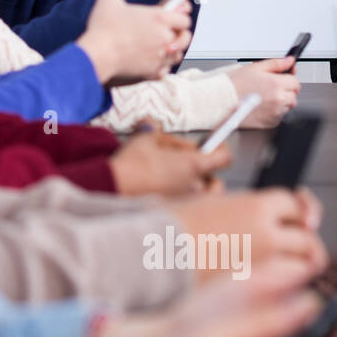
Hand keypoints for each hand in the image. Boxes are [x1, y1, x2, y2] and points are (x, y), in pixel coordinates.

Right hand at [76, 0, 191, 84]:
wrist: (96, 56)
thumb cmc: (103, 31)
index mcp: (158, 19)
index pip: (184, 17)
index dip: (182, 14)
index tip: (180, 11)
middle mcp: (163, 38)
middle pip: (186, 36)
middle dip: (181, 32)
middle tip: (174, 29)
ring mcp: (159, 57)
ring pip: (178, 54)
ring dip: (173, 49)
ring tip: (165, 45)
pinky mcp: (152, 72)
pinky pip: (165, 70)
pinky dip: (162, 66)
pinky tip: (155, 61)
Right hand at [109, 128, 231, 195]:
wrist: (112, 188)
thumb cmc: (132, 163)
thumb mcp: (146, 138)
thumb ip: (157, 132)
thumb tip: (153, 123)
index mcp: (194, 165)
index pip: (224, 157)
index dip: (220, 148)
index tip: (213, 142)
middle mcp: (195, 186)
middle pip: (210, 172)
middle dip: (197, 163)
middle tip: (178, 157)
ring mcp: (186, 202)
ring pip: (200, 190)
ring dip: (193, 182)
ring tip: (174, 177)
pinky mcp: (174, 212)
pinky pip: (187, 204)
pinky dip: (183, 197)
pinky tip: (168, 192)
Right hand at [166, 187, 327, 276]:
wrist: (155, 255)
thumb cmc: (169, 227)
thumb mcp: (205, 200)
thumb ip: (234, 206)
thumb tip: (246, 211)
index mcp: (254, 207)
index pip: (294, 203)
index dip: (298, 210)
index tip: (298, 216)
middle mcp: (266, 233)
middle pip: (307, 235)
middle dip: (304, 240)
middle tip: (299, 244)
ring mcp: (265, 264)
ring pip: (305, 264)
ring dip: (301, 265)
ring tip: (293, 268)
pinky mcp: (257, 290)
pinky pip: (287, 289)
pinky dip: (287, 287)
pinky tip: (274, 285)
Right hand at [227, 57, 300, 126]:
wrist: (221, 101)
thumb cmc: (234, 85)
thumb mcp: (254, 68)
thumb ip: (276, 64)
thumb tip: (289, 61)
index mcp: (276, 84)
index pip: (295, 82)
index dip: (288, 80)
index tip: (281, 80)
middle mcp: (278, 99)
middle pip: (293, 95)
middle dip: (285, 91)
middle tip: (269, 89)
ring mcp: (275, 112)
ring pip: (287, 106)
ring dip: (280, 102)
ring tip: (263, 98)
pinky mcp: (270, 123)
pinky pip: (279, 117)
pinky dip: (273, 112)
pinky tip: (261, 107)